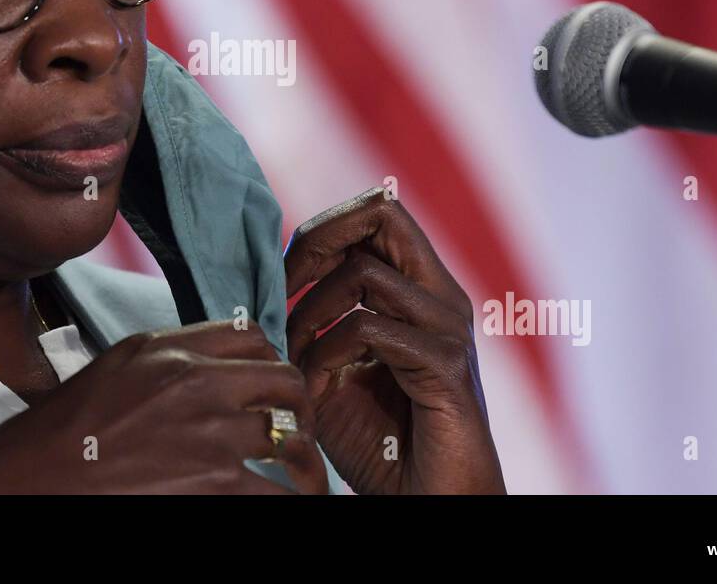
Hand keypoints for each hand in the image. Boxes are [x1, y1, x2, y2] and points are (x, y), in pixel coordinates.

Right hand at [0, 320, 328, 493]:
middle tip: (300, 436)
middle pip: (285, 382)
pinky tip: (289, 507)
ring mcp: (209, 434)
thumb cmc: (54, 436)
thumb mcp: (109, 371)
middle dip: (301, 410)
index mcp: (166, 349)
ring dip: (307, 464)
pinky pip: (278, 494)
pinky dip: (291, 502)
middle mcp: (195, 382)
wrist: (23, 485)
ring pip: (293, 440)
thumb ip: (162, 361)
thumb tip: (207, 370)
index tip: (274, 391)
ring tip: (307, 483)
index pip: (251, 339)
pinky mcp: (215, 485)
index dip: (272, 364)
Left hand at [285, 187, 504, 493]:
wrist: (427, 503)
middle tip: (282, 292)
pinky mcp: (446, 364)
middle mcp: (442, 297)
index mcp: (421, 291)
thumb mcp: (334, 370)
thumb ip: (313, 324)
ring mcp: (449, 327)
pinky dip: (327, 354)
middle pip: (383, 212)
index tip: (283, 277)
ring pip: (363, 273)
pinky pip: (368, 328)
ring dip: (310, 316)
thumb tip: (267, 286)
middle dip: (318, 242)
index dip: (322, 229)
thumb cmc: (381, 443)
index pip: (378, 214)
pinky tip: (317, 389)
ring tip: (297, 361)